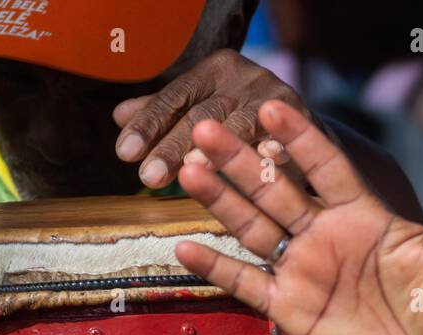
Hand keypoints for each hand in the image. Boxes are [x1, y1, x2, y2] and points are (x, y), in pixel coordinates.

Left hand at [114, 50, 308, 189]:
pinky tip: (263, 163)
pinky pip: (284, 139)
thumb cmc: (239, 121)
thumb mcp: (201, 112)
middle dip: (174, 147)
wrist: (300, 128)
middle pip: (202, 115)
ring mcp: (274, 96)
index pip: (174, 98)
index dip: (149, 125)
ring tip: (194, 170)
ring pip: (238, 127)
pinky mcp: (302, 118)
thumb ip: (163, 114)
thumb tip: (120, 116)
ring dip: (217, 150)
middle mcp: (244, 77)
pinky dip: (274, 151)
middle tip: (149, 176)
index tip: (125, 153)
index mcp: (213, 70)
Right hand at [175, 100, 422, 334]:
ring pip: (253, 228)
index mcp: (362, 212)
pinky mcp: (291, 309)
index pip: (325, 165)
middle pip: (275, 189)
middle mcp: (325, 234)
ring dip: (220, 200)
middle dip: (241, 160)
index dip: (299, 138)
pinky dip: (216, 267)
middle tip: (205, 129)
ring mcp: (304, 270)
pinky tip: (184, 247)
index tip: (272, 106)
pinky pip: (246, 284)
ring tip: (187, 171)